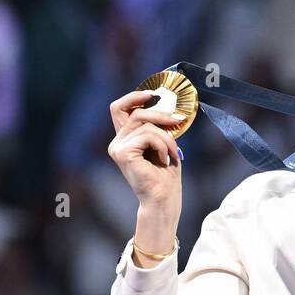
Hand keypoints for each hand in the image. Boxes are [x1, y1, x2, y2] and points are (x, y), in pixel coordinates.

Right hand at [107, 88, 184, 219]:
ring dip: (167, 137)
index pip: (119, 108)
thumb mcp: (164, 144)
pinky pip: (148, 135)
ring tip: (173, 153)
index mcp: (125, 139)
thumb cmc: (166, 177)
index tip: (153, 94)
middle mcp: (117, 142)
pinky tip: (165, 159)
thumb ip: (159, 127)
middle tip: (178, 120)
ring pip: (146, 124)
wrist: (163, 200)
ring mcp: (117, 148)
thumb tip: (167, 107)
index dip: (134, 96)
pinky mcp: (123, 154)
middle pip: (136, 112)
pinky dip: (163, 144)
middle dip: (161, 114)